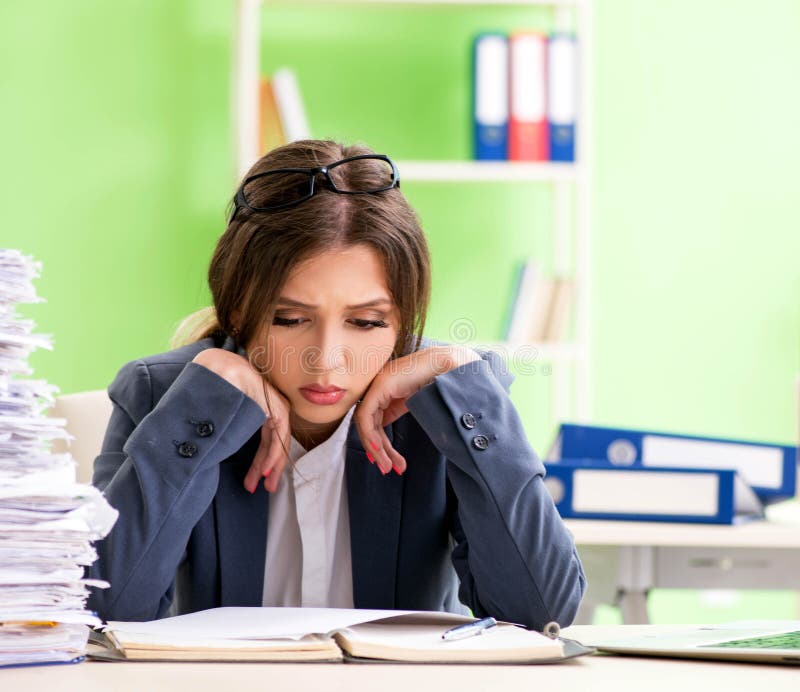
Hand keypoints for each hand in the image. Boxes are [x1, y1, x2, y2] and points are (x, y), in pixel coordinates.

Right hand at [192, 348, 290, 493]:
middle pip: (276, 445)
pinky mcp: (277, 407)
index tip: (254, 483)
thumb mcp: (228, 416)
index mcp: (263, 410)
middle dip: (269, 470)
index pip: (267, 442)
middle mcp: (274, 408)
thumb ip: (232, 432)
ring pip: (280, 443)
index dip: (261, 464)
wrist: (218, 368)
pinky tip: (267, 468)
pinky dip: (274, 453)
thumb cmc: (219, 389)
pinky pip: (278, 435)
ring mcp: (277, 407)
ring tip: (265, 484)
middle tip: (264, 489)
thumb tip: (221, 452)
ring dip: (272, 465)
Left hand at [354, 345, 481, 475]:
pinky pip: (366, 415)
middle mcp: (378, 387)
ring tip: (390, 466)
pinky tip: (379, 449)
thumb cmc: (439, 382)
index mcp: (386, 390)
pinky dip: (370, 434)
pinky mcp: (380, 386)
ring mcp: (378, 385)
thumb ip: (396, 410)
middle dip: (378, 450)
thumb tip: (384, 431)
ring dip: (377, 448)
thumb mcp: (414, 401)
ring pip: (365, 423)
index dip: (377, 443)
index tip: (387, 461)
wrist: (450, 367)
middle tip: (387, 469)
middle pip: (369, 424)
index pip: (373, 420)